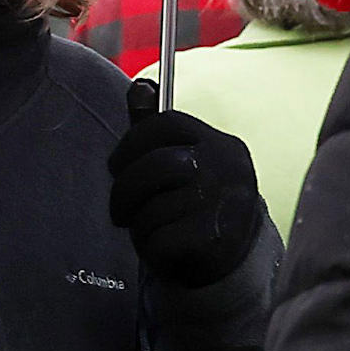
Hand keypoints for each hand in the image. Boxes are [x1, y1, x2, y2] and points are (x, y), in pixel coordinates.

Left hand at [108, 77, 266, 287]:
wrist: (232, 263)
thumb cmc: (197, 207)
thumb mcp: (183, 162)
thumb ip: (156, 128)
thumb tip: (140, 86)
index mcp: (221, 145)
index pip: (165, 124)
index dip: (130, 144)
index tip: (117, 166)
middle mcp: (227, 170)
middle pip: (155, 165)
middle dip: (125, 191)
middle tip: (120, 210)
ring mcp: (222, 206)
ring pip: (152, 208)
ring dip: (141, 226)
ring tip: (154, 231)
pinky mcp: (212, 241)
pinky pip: (157, 240)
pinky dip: (150, 249)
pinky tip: (164, 251)